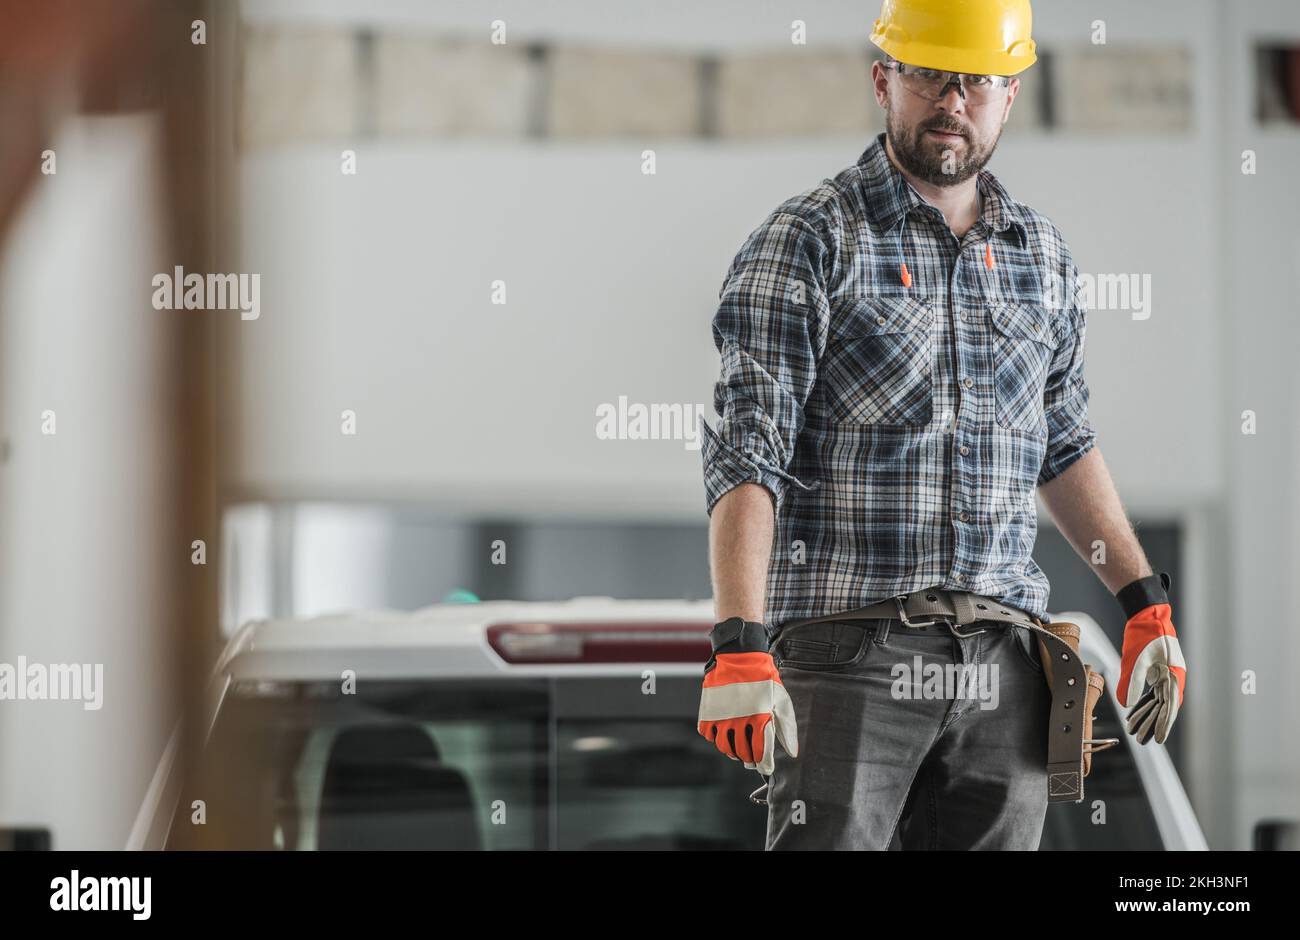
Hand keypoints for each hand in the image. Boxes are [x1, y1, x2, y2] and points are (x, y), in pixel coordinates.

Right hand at [696, 618, 798, 773]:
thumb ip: (787, 729)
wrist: (740, 656)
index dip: (764, 764)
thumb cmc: (765, 680)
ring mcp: (721, 715)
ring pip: (724, 747)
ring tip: (739, 750)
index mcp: (760, 717)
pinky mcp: (707, 711)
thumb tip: (792, 753)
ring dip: (733, 752)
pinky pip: (708, 735)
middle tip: (753, 758)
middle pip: (743, 753)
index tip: (766, 767)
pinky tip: (725, 733)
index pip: (761, 753)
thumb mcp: (782, 701)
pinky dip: (716, 738)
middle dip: (750, 759)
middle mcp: (739, 719)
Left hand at [1116, 573, 1185, 744]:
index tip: (1158, 739)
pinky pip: (1152, 692)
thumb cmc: (1144, 634)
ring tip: (1134, 731)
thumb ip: (1131, 681)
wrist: (1148, 614)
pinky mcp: (1158, 672)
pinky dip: (1143, 703)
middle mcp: (1173, 678)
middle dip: (1152, 724)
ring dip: (1146, 715)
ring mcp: (1166, 675)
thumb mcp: (1136, 658)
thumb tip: (1126, 704)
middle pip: (1163, 707)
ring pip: (1156, 701)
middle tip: (1140, 740)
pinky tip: (1133, 714)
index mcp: (1173, 675)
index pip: (1170, 706)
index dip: (1164, 724)